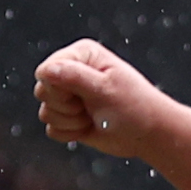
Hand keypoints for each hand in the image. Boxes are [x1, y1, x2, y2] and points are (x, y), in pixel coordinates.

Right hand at [33, 40, 177, 162]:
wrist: (148, 134)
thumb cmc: (133, 107)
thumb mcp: (104, 89)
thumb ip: (74, 77)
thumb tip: (45, 70)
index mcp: (81, 55)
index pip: (45, 71)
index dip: (58, 89)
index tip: (82, 95)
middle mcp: (72, 71)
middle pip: (42, 92)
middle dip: (65, 107)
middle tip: (90, 107)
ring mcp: (69, 95)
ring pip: (46, 113)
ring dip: (70, 122)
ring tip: (93, 117)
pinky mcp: (69, 117)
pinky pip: (52, 130)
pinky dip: (70, 134)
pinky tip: (89, 128)